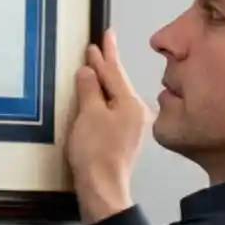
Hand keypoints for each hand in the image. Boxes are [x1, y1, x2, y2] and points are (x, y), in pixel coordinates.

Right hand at [66, 29, 151, 224]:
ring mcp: (132, 125)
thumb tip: (88, 72)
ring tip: (97, 64)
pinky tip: (97, 94)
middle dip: (107, 63)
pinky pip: (114, 108)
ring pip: (116, 94)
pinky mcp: (124, 137)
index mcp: (131, 103)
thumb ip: (89, 88)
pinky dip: (104, 97)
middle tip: (103, 43)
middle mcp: (137, 112)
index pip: (115, 72)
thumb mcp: (89, 113)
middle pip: (118, 81)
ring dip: (105, 80)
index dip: (104, 55)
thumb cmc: (96, 152)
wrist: (101, 186)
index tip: (101, 38)